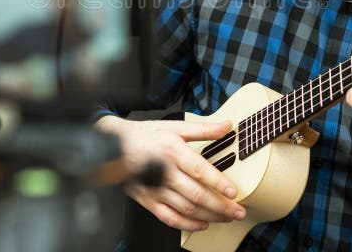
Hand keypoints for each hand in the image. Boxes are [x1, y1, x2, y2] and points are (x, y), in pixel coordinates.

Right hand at [95, 115, 246, 230]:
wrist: (114, 145)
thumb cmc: (145, 135)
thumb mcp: (174, 126)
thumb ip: (203, 129)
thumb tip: (227, 126)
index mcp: (172, 150)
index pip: (199, 170)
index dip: (217, 182)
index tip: (233, 191)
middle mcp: (164, 172)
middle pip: (196, 194)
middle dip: (221, 205)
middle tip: (238, 210)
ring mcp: (155, 189)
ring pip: (186, 208)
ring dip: (210, 215)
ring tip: (226, 217)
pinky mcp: (148, 200)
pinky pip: (169, 218)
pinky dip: (188, 224)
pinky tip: (202, 224)